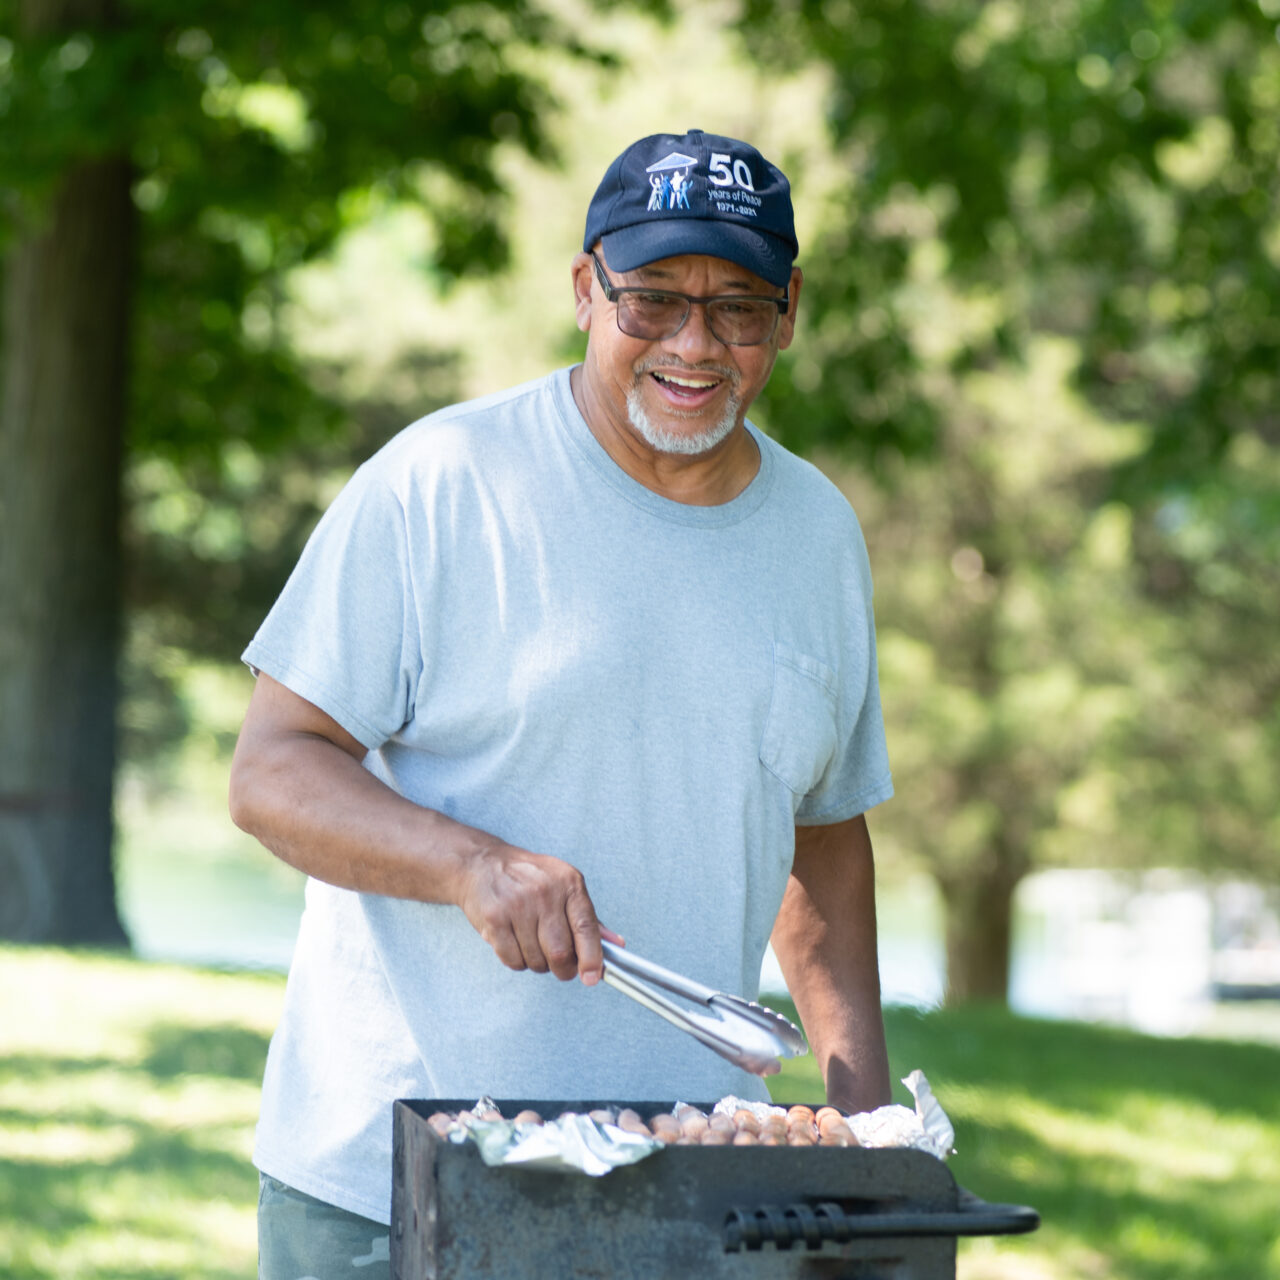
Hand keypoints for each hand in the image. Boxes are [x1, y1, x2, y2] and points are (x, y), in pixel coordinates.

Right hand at [457, 840, 621, 983]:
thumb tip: (616, 944)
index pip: (586, 927)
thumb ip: (589, 919)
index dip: (592, 957)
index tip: (593, 977)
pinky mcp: (495, 919)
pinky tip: (515, 942)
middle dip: (563, 968)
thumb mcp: (564, 886)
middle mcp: (545, 893)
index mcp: (569, 883)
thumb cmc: (529, 878)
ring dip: (538, 963)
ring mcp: (518, 905)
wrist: (482, 864)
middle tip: (561, 966)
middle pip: (560, 952)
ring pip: (536, 960)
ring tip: (532, 943)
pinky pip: (513, 960)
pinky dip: (517, 961)